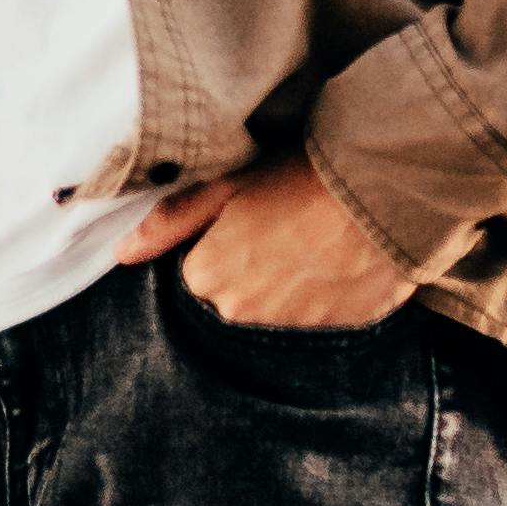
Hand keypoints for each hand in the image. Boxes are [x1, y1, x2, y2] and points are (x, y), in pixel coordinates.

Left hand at [116, 148, 414, 328]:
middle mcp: (244, 313)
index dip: (217, 239)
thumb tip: (123, 253)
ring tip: (315, 233)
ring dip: (288, 277)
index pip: (196, 270)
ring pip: (276, 303)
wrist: (382, 191)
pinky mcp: (339, 327)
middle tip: (283, 219)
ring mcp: (293, 326)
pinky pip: (320, 310)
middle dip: (250, 262)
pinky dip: (326, 288)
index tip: (244, 213)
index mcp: (209, 278)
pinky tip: (341, 253)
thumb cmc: (299, 178)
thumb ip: (170, 222)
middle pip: (234, 291)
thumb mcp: (225, 185)